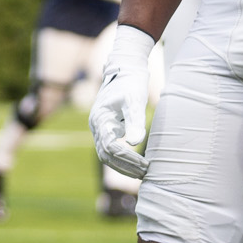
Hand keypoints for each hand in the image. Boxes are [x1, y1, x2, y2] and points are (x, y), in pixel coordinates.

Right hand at [89, 25, 154, 179]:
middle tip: (146, 173)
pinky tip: (137, 163)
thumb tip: (136, 143)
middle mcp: (96, 126)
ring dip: (123, 166)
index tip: (145, 165)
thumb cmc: (131, 83)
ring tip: (143, 172)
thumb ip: (135, 121)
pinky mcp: (106, 128)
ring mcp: (100, 128)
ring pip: (106, 155)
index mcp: (100, 119)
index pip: (110, 147)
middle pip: (106, 155)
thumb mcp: (135, 100)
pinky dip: (122, 159)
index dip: (127, 159)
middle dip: (125, 167)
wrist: (125, 69)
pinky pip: (110, 149)